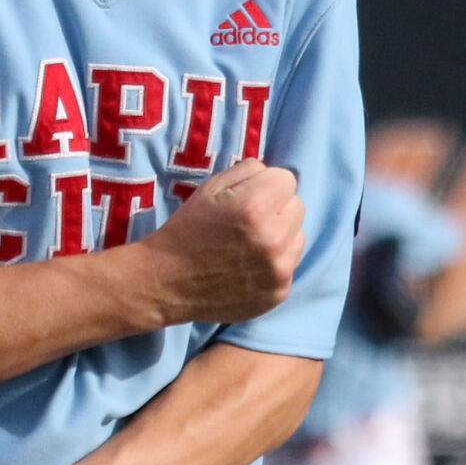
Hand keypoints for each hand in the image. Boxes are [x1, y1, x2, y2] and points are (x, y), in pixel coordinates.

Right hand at [139, 158, 305, 324]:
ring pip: (298, 236)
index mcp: (255, 206)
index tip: (247, 197)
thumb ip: (246, 172)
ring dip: (281, 236)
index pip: (287, 180)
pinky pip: (290, 264)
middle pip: (297, 207)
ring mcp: (279, 270)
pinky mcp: (280, 292)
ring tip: (250, 244)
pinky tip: (249, 267)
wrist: (167, 282)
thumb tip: (271, 175)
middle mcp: (274, 238)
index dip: (265, 185)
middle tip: (249, 221)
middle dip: (276, 209)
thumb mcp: (209, 188)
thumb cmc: (187, 230)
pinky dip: (275, 263)